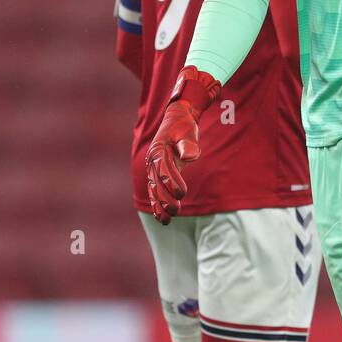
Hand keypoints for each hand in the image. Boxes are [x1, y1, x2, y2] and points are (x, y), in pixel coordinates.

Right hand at [144, 66, 220, 223]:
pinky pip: (155, 191)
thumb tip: (188, 156)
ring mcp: (153, 168)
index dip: (172, 182)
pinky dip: (157, 204)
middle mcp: (153, 161)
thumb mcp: (187, 130)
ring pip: (153, 190)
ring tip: (167, 220)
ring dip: (159, 206)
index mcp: (158, 150)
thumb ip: (188, 143)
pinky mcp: (157, 174)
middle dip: (165, 199)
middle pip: (156, 184)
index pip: (164, 170)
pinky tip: (162, 217)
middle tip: (175, 211)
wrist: (176, 120)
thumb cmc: (183, 126)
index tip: (182, 193)